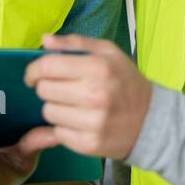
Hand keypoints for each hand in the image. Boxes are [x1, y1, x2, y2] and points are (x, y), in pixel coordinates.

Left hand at [23, 34, 152, 159]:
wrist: (152, 120)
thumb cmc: (126, 81)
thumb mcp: (108, 53)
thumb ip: (75, 43)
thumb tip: (45, 39)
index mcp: (98, 67)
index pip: (47, 67)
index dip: (33, 71)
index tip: (33, 75)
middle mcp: (95, 95)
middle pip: (44, 90)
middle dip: (47, 88)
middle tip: (62, 89)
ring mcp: (92, 122)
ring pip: (48, 113)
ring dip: (55, 108)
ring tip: (74, 105)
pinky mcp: (89, 144)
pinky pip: (57, 133)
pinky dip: (63, 127)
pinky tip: (79, 121)